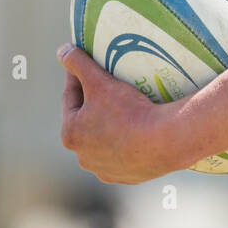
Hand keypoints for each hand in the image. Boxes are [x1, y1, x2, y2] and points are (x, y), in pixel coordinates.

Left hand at [58, 43, 181, 183]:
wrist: (165, 141)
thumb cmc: (128, 112)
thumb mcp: (100, 82)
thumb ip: (78, 63)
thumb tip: (62, 50)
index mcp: (71, 134)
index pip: (72, 97)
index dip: (80, 77)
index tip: (90, 64)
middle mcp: (83, 157)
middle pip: (87, 120)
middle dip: (95, 103)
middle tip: (111, 85)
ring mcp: (105, 169)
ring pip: (105, 140)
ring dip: (110, 125)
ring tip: (127, 108)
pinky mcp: (127, 176)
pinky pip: (124, 154)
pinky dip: (127, 142)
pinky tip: (139, 130)